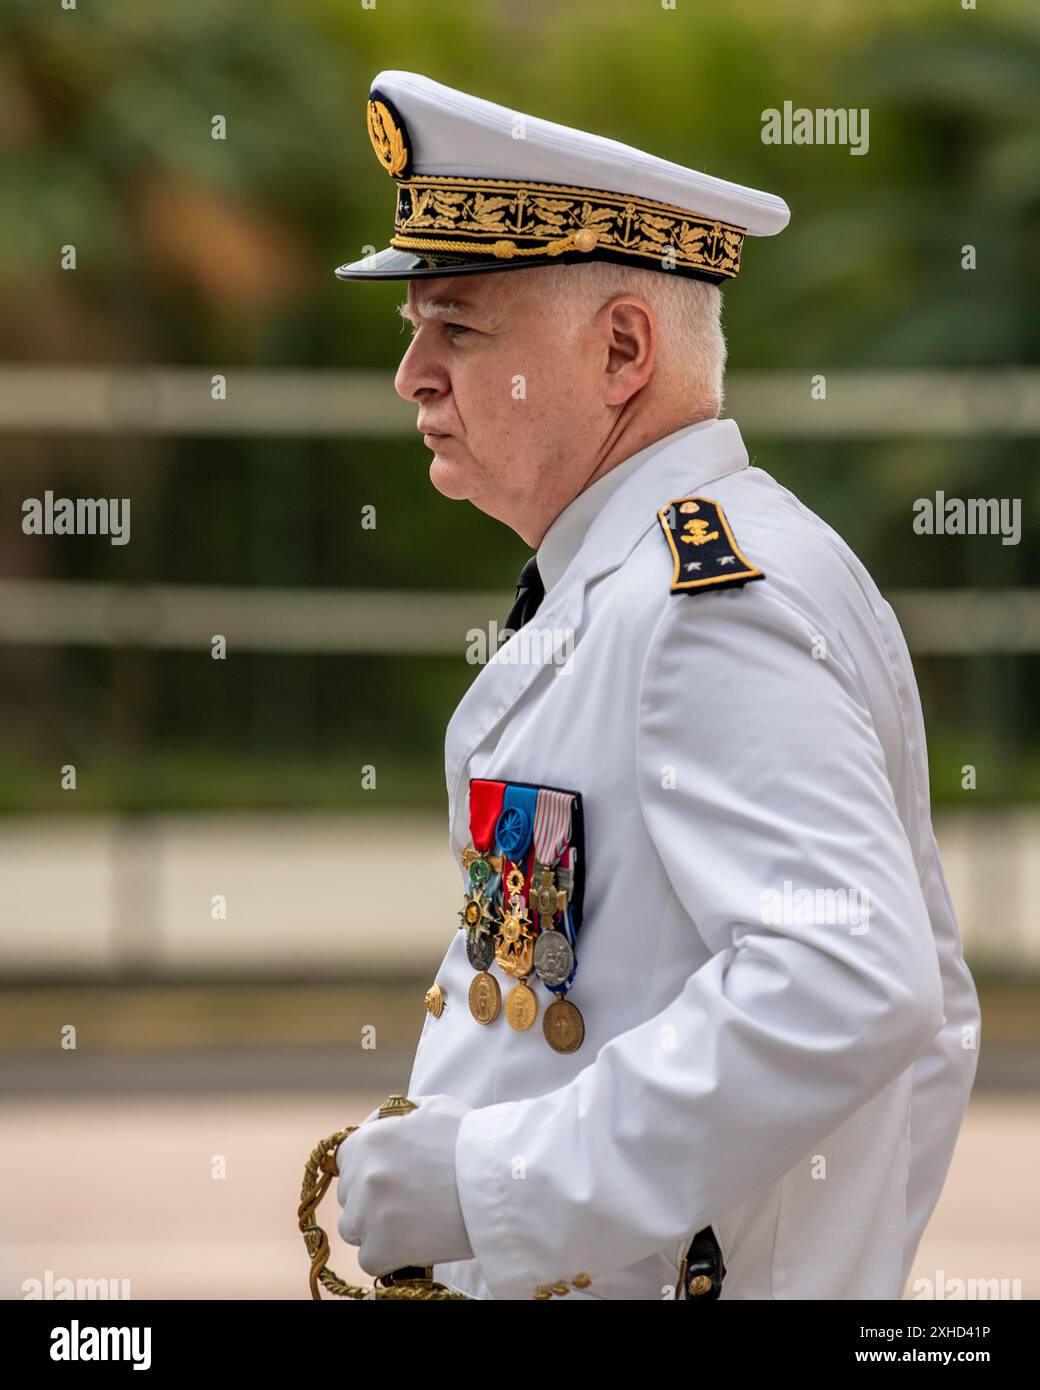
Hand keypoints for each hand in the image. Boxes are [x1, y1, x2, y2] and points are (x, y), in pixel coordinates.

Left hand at [336, 1093, 474, 1275]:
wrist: (500, 1182)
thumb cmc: (471, 1142)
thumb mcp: (431, 1108)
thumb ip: (394, 1116)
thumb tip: (371, 1127)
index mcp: (371, 1138)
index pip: (345, 1159)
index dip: (365, 1168)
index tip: (387, 1178)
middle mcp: (364, 1172)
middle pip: (349, 1195)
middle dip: (371, 1198)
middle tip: (407, 1201)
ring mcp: (371, 1211)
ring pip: (353, 1228)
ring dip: (376, 1228)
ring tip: (412, 1222)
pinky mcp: (382, 1246)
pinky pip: (368, 1258)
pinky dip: (389, 1255)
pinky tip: (415, 1241)